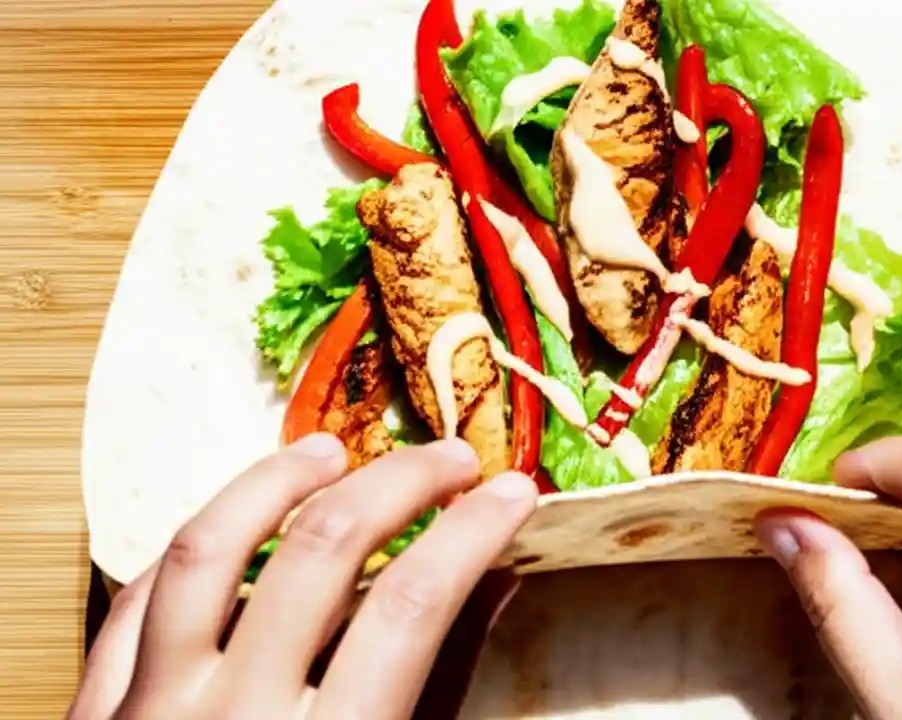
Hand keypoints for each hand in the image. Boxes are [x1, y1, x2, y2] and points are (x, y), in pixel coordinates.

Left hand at [68, 434, 536, 719]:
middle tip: (450, 459)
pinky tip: (231, 518)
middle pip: (321, 553)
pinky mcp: (97, 717)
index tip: (514, 493)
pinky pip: (134, 603)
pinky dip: (188, 549)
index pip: (410, 607)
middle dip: (398, 486)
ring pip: (207, 550)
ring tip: (330, 449)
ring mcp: (149, 713)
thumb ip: (440, 698)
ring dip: (273, 483)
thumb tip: (492, 593)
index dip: (470, 534)